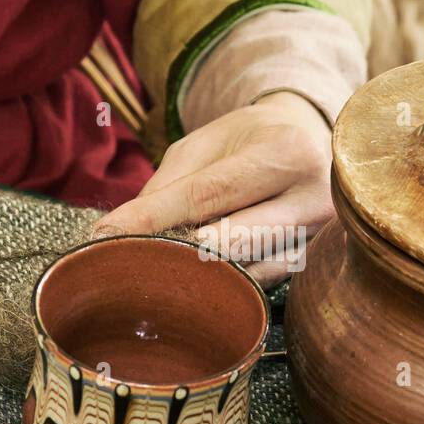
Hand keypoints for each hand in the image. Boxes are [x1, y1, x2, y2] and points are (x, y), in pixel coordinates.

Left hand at [91, 92, 333, 284]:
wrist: (308, 141)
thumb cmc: (245, 141)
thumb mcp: (203, 145)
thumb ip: (167, 186)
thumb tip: (119, 233)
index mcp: (286, 152)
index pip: (205, 195)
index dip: (151, 218)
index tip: (106, 235)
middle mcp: (312, 196)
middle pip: (228, 242)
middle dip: (172, 252)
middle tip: (127, 258)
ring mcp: (317, 236)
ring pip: (241, 269)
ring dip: (195, 271)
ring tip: (162, 261)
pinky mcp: (311, 262)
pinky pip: (256, 282)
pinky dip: (222, 280)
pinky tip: (200, 271)